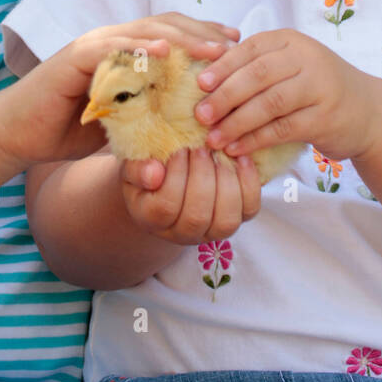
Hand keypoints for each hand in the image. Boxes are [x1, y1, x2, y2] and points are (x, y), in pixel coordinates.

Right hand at [1, 13, 240, 167]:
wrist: (17, 134)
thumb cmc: (66, 130)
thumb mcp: (121, 123)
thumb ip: (149, 114)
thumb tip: (189, 126)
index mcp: (123, 51)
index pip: (170, 34)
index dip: (203, 36)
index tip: (234, 46)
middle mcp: (110, 40)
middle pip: (164, 25)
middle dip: (202, 32)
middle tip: (233, 44)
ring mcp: (93, 45)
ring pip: (144, 30)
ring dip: (182, 37)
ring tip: (212, 48)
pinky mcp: (76, 57)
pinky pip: (114, 46)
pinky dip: (140, 46)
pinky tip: (165, 52)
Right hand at [120, 147, 261, 244]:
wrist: (166, 182)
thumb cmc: (148, 168)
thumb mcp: (132, 165)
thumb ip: (137, 169)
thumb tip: (154, 173)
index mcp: (151, 219)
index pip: (166, 208)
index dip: (176, 177)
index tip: (179, 150)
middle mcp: (181, 233)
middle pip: (197, 217)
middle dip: (202, 177)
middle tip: (201, 148)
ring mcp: (210, 231)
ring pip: (225, 221)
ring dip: (226, 183)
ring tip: (219, 154)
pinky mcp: (234, 219)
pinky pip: (249, 210)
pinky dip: (249, 184)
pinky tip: (241, 159)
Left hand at [191, 28, 381, 162]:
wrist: (368, 111)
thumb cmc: (316, 87)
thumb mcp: (290, 66)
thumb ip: (256, 66)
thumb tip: (205, 79)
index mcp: (291, 41)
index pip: (251, 49)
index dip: (223, 66)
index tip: (199, 85)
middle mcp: (307, 59)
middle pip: (258, 75)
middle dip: (225, 96)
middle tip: (200, 115)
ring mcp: (319, 88)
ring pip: (269, 103)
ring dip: (237, 122)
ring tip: (213, 138)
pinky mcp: (325, 118)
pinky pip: (282, 129)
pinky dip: (256, 140)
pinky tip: (237, 149)